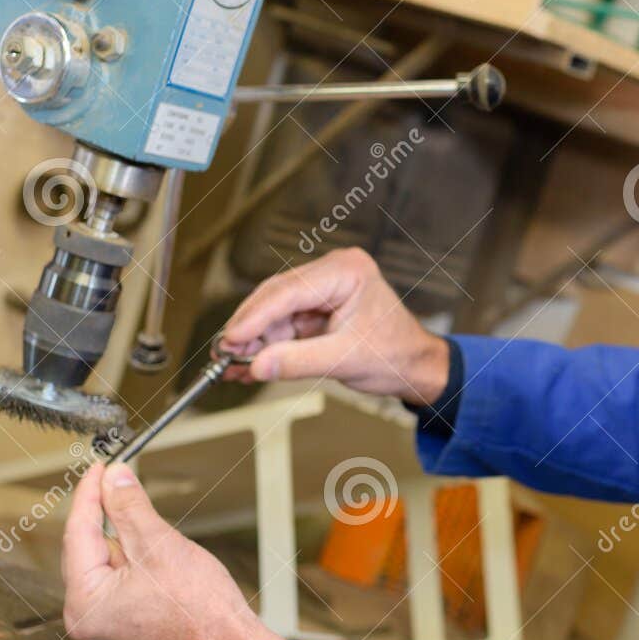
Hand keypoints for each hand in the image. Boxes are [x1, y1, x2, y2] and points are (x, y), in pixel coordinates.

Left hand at [61, 462, 282, 639]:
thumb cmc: (200, 610)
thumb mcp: (160, 545)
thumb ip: (129, 507)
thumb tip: (113, 478)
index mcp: (83, 603)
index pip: (77, 533)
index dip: (90, 494)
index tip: (100, 468)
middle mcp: (84, 621)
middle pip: (87, 551)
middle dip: (109, 518)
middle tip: (123, 484)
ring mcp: (101, 630)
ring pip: (105, 567)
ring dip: (127, 544)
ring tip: (159, 540)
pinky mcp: (120, 631)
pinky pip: (116, 586)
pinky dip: (133, 566)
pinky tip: (157, 563)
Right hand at [219, 247, 449, 405]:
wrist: (414, 368)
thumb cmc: (396, 355)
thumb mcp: (346, 359)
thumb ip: (299, 362)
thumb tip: (257, 365)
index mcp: (346, 271)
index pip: (289, 290)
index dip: (255, 316)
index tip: (231, 338)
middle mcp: (331, 274)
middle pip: (275, 298)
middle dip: (249, 329)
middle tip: (223, 354)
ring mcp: (321, 292)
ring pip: (273, 314)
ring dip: (252, 341)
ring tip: (231, 365)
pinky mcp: (315, 312)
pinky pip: (281, 327)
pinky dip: (264, 347)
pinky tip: (247, 364)